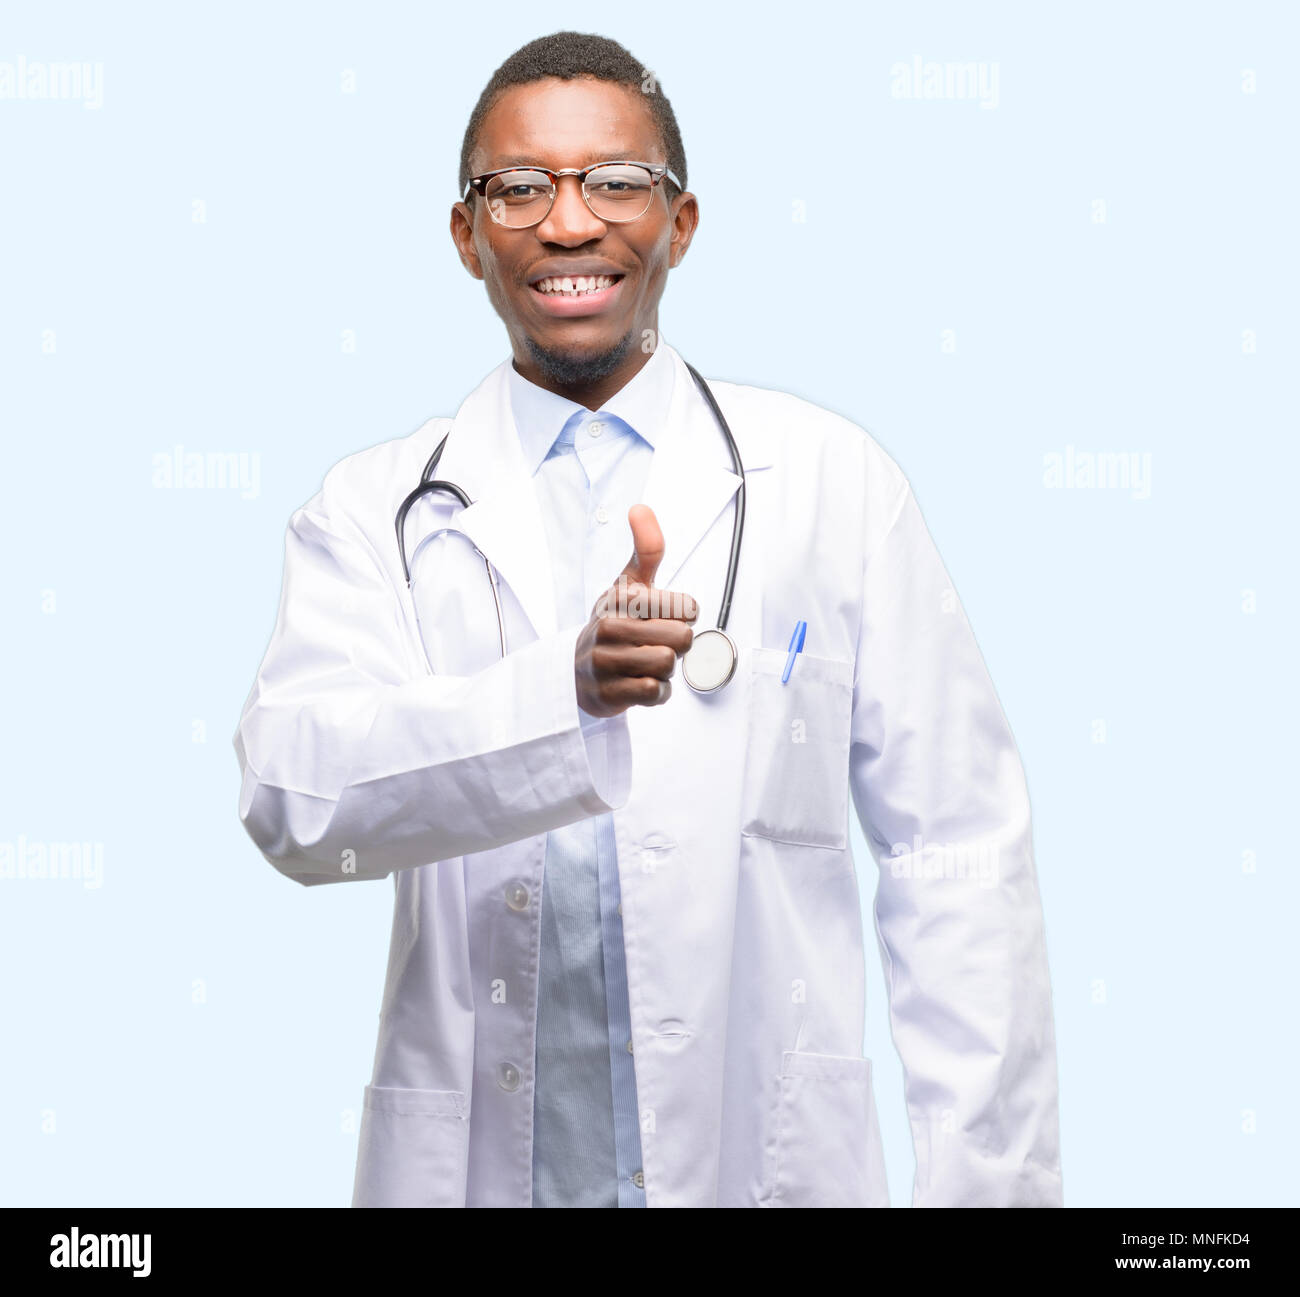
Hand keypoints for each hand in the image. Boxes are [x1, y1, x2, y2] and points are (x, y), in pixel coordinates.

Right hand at [574, 504, 697, 717]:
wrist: (576, 673)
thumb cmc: (614, 624)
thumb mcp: (629, 584)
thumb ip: (646, 549)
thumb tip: (640, 507)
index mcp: (621, 597)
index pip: (687, 607)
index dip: (684, 616)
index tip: (662, 617)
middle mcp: (610, 626)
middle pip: (682, 638)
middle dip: (676, 645)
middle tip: (654, 643)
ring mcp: (606, 661)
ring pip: (667, 665)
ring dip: (666, 670)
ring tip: (645, 663)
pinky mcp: (608, 693)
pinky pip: (655, 692)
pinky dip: (656, 692)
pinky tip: (640, 683)